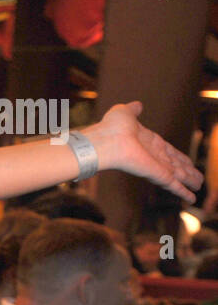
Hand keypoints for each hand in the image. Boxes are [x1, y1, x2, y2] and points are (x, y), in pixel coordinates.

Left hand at [87, 102, 201, 202]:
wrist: (106, 140)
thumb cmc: (111, 127)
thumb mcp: (125, 112)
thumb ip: (133, 110)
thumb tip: (137, 105)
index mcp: (148, 142)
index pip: (168, 151)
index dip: (179, 157)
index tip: (188, 162)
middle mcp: (153, 156)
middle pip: (175, 165)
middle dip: (187, 171)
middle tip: (197, 178)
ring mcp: (155, 166)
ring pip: (178, 176)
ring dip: (189, 181)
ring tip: (198, 185)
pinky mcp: (156, 175)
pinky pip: (173, 185)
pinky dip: (183, 192)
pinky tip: (191, 198)